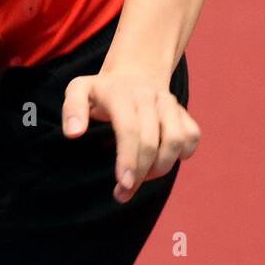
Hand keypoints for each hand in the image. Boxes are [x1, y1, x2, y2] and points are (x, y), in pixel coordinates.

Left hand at [61, 65, 201, 202]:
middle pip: (153, 141)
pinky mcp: (183, 110)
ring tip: (142, 177)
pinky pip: (192, 136)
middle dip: (140, 173)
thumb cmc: (102, 90)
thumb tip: (73, 134)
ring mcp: (170, 103)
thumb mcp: (79, 90)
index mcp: (121, 94)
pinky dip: (183, 154)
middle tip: (125, 192)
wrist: (134, 72)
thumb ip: (72, 109)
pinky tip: (162, 161)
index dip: (128, 159)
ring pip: (176, 141)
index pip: (129, 130)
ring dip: (161, 167)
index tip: (123, 184)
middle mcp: (150, 96)